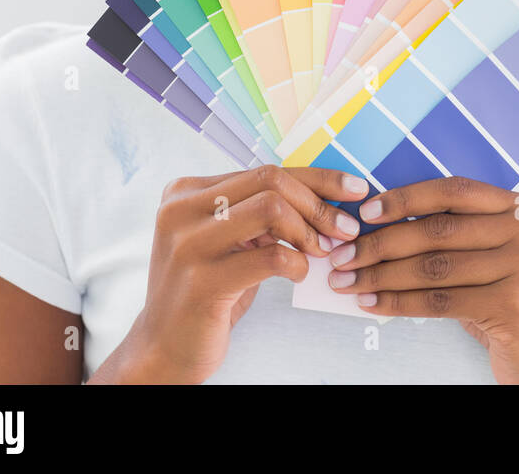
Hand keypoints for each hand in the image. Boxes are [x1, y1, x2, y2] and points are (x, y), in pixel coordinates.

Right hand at [89, 163, 367, 383]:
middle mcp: (181, 209)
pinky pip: (272, 256)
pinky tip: (299, 275)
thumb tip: (327, 194)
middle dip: (319, 205)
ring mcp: (188, 244)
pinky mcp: (202, 281)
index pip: (266, 170)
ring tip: (320, 253)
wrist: (163, 348)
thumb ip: (260, 211)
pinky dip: (297, 263)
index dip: (319, 178)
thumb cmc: (208, 290)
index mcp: (187, 191)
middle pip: (272, 181)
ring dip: (309, 232)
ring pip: (272, 209)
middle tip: (344, 231)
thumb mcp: (229, 239)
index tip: (355, 190)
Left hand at [324, 176, 518, 383]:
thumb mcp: (498, 259)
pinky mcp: (516, 306)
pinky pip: (440, 301)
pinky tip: (372, 303)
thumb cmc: (513, 305)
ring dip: (381, 274)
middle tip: (343, 254)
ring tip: (348, 281)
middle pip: (440, 229)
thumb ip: (461, 234)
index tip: (366, 212)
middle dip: (382, 242)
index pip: (456, 191)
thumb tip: (384, 222)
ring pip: (435, 266)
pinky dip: (399, 302)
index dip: (406, 198)